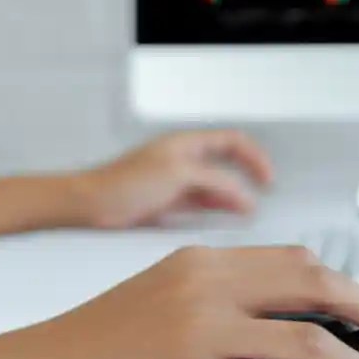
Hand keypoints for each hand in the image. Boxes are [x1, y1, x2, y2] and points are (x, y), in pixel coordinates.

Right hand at [0, 245, 358, 358]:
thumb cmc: (103, 338)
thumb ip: (229, 291)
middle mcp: (211, 286)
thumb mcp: (169, 290)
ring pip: (310, 345)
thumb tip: (299, 316)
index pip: (304, 263)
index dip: (355, 288)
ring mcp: (200, 331)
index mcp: (210, 261)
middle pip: (322, 290)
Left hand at [77, 130, 274, 228]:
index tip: (266, 178)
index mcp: (188, 143)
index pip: (233, 142)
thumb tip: (242, 195)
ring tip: (248, 210)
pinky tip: (225, 217)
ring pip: (218, 184)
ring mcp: (179, 179)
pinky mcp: (172, 199)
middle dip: (249, 176)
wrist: (91, 204)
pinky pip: (205, 201)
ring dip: (236, 196)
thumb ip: (216, 183)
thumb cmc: (123, 183)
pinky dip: (220, 208)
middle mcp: (186, 158)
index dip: (255, 157)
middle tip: (264, 192)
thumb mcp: (179, 175)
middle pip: (229, 162)